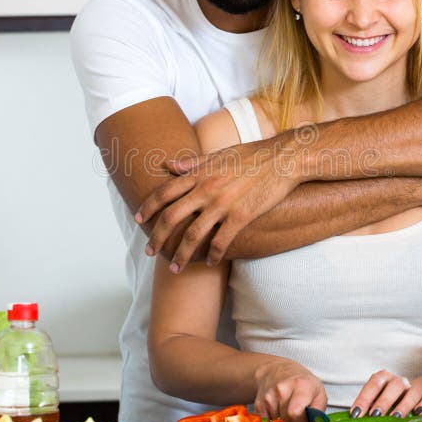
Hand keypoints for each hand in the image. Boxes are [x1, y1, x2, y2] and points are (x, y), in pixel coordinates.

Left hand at [135, 134, 302, 271]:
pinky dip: (213, 254)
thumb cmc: (251, 154)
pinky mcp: (241, 216)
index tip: (139, 219)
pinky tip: (209, 262)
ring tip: (175, 268)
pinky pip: (221, 241)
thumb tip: (168, 165)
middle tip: (149, 251)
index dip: (147, 207)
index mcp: (199, 174)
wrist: (282, 159)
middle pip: (171, 218)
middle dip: (157, 238)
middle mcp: (206, 190)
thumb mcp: (218, 154)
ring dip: (181, 255)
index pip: (164, 193)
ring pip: (193, 235)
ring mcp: (222, 204)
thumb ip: (192, 162)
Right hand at [253, 359, 326, 421]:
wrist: (278, 370)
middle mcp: (281, 389)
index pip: (295, 413)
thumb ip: (318, 412)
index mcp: (300, 385)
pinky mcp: (259, 404)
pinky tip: (280, 413)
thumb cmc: (301, 383)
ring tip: (289, 415)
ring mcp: (268, 396)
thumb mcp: (319, 392)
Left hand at [349, 370, 421, 418]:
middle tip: (375, 415)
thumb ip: (369, 407)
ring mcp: (414, 388)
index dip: (364, 398)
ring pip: (410, 392)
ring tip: (395, 417)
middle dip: (383, 401)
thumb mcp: (379, 400)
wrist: (419, 393)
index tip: (356, 414)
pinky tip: (417, 413)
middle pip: (392, 386)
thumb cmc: (393, 399)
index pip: (373, 384)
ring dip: (403, 405)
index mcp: (383, 378)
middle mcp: (398, 381)